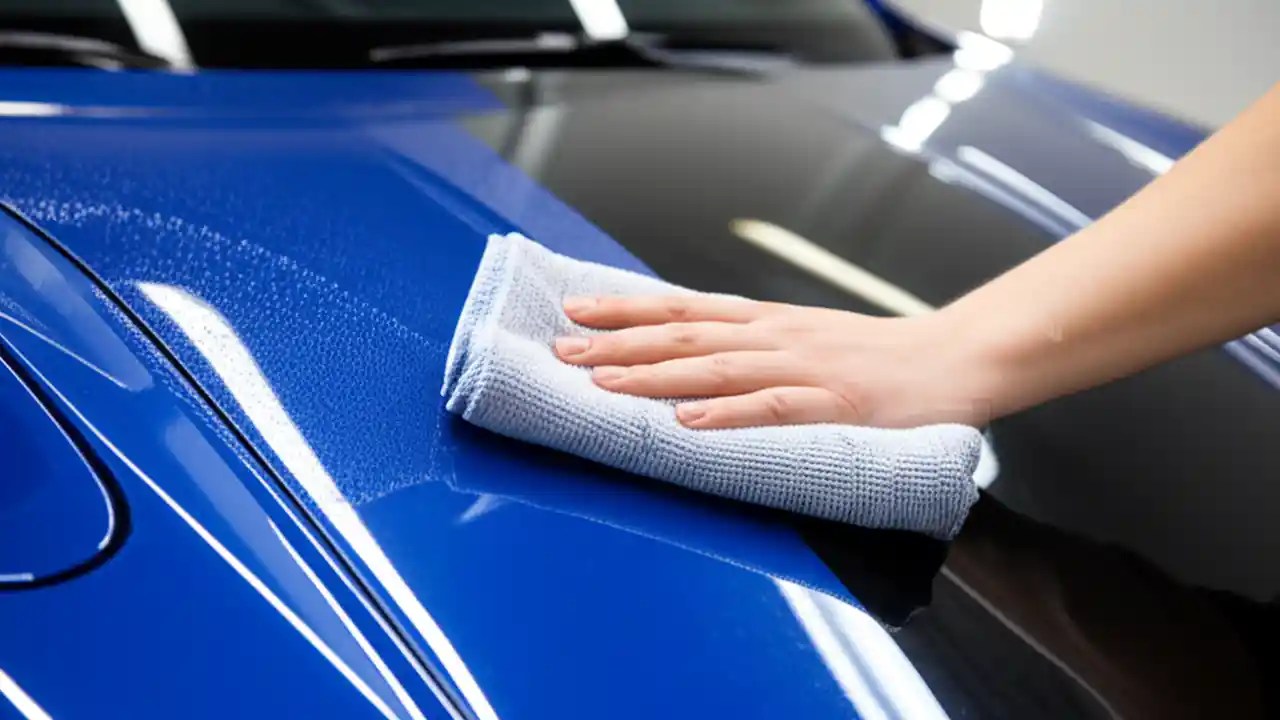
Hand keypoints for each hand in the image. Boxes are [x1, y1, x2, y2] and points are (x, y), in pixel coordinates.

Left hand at [554, 295, 992, 429]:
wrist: (956, 359)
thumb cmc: (878, 357)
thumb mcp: (805, 340)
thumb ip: (752, 347)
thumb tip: (690, 358)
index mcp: (768, 322)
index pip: (683, 309)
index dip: (627, 309)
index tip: (575, 310)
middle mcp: (776, 336)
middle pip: (685, 335)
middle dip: (620, 342)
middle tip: (562, 348)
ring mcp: (806, 368)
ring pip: (718, 368)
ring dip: (656, 375)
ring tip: (603, 383)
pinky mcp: (837, 404)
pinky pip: (775, 409)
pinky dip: (729, 414)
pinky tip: (689, 422)